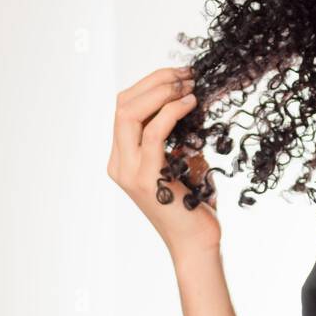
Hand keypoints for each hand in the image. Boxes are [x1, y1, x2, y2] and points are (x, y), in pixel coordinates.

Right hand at [107, 66, 220, 260]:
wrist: (196, 241)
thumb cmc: (193, 200)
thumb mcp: (182, 157)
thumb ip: (177, 131)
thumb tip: (189, 95)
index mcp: (122, 157)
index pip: (124, 107)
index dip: (150, 83)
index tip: (181, 74)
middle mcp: (119, 162)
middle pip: (122, 105)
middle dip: (155, 81)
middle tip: (187, 75)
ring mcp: (129, 171)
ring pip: (129, 114)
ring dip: (162, 92)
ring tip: (189, 85)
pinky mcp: (147, 179)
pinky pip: (153, 133)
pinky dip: (172, 111)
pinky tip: (191, 104)